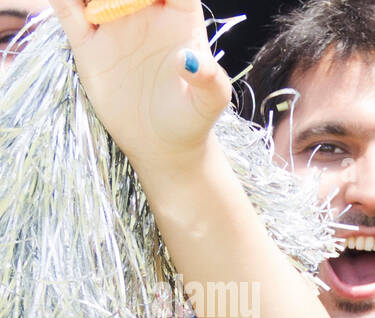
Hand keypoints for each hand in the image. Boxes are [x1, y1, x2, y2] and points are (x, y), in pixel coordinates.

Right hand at [49, 0, 230, 170]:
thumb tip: (187, 59)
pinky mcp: (87, 43)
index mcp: (180, 16)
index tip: (150, 0)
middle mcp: (145, 12)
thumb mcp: (210, 102)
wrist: (162, 145)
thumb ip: (209, 79)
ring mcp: (114, 25)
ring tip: (88, 1)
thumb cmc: (192, 119)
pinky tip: (62, 0)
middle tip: (112, 1)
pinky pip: (67, 10)